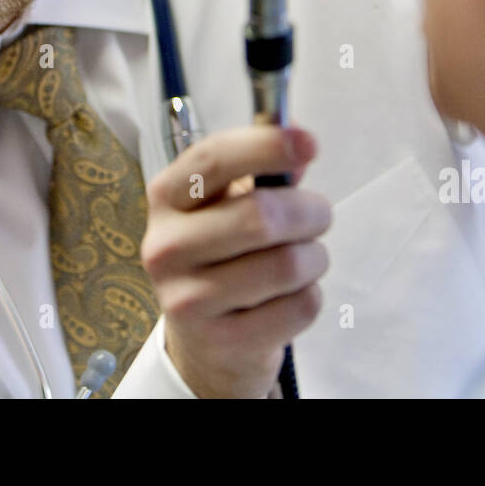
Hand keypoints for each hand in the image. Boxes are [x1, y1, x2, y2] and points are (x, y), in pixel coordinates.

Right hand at [140, 126, 330, 397]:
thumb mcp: (228, 205)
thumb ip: (264, 172)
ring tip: (303, 260)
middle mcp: (166, 247)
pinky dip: (310, 296)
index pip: (213, 160)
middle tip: (319, 215)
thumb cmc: (224, 254)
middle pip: (261, 217)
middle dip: (310, 211)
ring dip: (314, 257)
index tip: (309, 142)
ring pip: (288, 265)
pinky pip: (300, 307)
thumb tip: (300, 145)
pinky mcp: (222, 343)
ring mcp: (188, 300)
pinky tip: (289, 296)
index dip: (266, 145)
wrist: (205, 339)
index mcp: (165, 198)